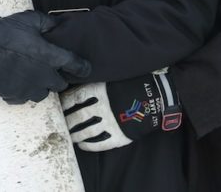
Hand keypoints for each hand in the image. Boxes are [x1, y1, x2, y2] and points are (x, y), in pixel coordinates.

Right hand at [0, 6, 90, 103]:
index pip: (76, 65)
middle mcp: (42, 75)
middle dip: (56, 77)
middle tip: (47, 67)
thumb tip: (61, 24)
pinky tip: (17, 80)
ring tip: (32, 75)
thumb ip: (49, 23)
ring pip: (43, 94)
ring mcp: (27, 88)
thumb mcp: (30, 20)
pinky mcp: (13, 95)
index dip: (82, 67)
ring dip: (41, 86)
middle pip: (59, 84)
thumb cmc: (6, 31)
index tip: (85, 69)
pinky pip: (24, 98)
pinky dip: (23, 92)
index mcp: (49, 56)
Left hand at [60, 70, 182, 151]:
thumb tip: (84, 78)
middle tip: (62, 123)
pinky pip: (100, 143)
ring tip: (70, 136)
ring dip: (75, 135)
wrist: (159, 96)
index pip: (76, 97)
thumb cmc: (137, 81)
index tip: (61, 105)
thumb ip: (100, 80)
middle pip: (78, 117)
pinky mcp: (119, 135)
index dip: (66, 102)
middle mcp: (102, 107)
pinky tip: (83, 145)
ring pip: (86, 131)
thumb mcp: (115, 76)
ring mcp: (110, 122)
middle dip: (68, 121)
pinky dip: (89, 145)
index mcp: (101, 89)